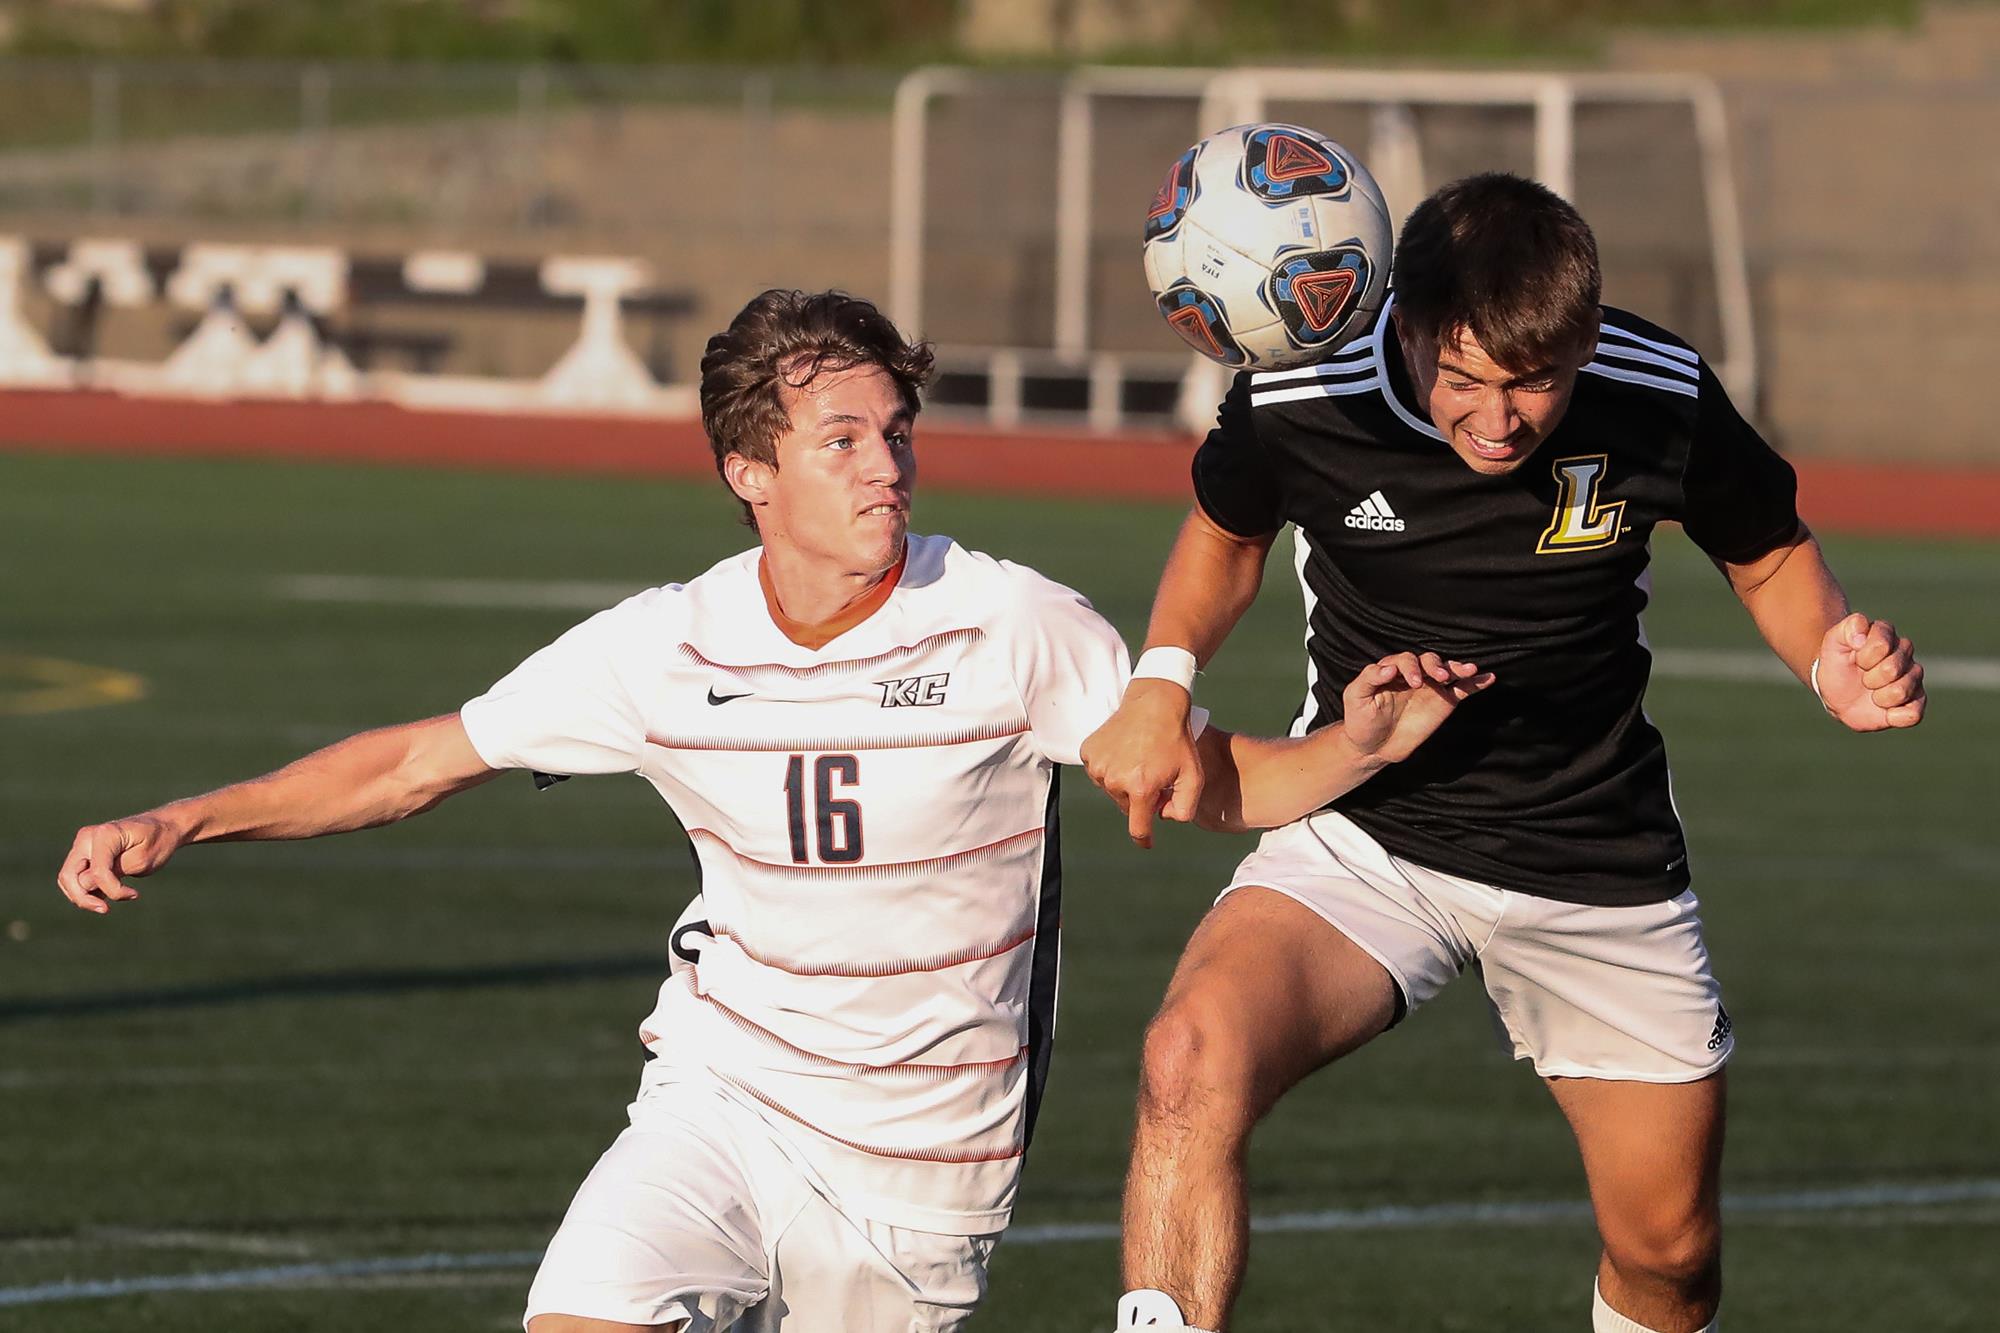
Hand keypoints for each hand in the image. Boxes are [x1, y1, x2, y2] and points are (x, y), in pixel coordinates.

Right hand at [56, 814, 184, 914]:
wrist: (163, 827)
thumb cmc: (157, 842)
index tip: (134, 894)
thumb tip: (83, 886)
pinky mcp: (84, 853)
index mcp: (104, 834)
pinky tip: (105, 894)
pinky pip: (75, 877)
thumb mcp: (142, 860)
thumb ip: (114, 874)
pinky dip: (85, 889)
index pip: (97, 872)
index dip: (112, 890)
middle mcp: (87, 837)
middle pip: (69, 876)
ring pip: (68, 879)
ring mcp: (82, 844)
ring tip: (106, 903)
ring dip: (83, 896)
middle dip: (84, 898)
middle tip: (105, 909)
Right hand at [1081, 679, 1201, 847]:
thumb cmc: (1177, 738)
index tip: (1146, 843)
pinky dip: (1111, 767)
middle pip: (1126, 806)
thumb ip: (1185, 808)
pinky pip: (1099, 771)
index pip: (1138, 827)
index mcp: (1140, 788)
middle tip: (1155, 776)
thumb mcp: (1194, 776)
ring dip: (1125, 782)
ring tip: (1140, 759)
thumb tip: (1165, 818)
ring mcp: (1097, 765)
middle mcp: (1114, 780)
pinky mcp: (1088, 752)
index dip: (1144, 838)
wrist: (1155, 702)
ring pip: (1111, 789)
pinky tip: (1125, 751)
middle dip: (1140, 798)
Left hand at [1341, 652, 1494, 762]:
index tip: (1413, 683)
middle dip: (1436, 666)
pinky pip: (1463, 689)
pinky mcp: (1444, 702)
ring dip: (1459, 668)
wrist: (1373, 747)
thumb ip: (1369, 679)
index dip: (1411, 667)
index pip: (1406, 660)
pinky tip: (1489, 678)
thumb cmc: (1360, 720)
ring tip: (1470, 669)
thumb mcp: (1355, 697)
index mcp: (1393, 670)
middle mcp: (1414, 675)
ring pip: (1449, 671)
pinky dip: (1476, 683)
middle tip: (1440, 678)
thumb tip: (1389, 667)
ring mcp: (1431, 688)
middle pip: (1430, 661)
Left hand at [1813, 612, 1924, 731]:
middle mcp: (1905, 653)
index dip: (1863, 657)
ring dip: (1878, 697)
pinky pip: (1914, 713)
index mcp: (1887, 634)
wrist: (1835, 693)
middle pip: (1891, 669)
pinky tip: (1884, 711)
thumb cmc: (1837, 665)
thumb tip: (1862, 637)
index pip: (1881, 645)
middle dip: (1868, 678)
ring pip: (1901, 691)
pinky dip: (1894, 715)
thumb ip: (1848, 629)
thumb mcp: (1833, 642)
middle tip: (1862, 678)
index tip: (1855, 659)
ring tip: (1871, 692)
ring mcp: (1913, 677)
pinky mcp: (1915, 702)